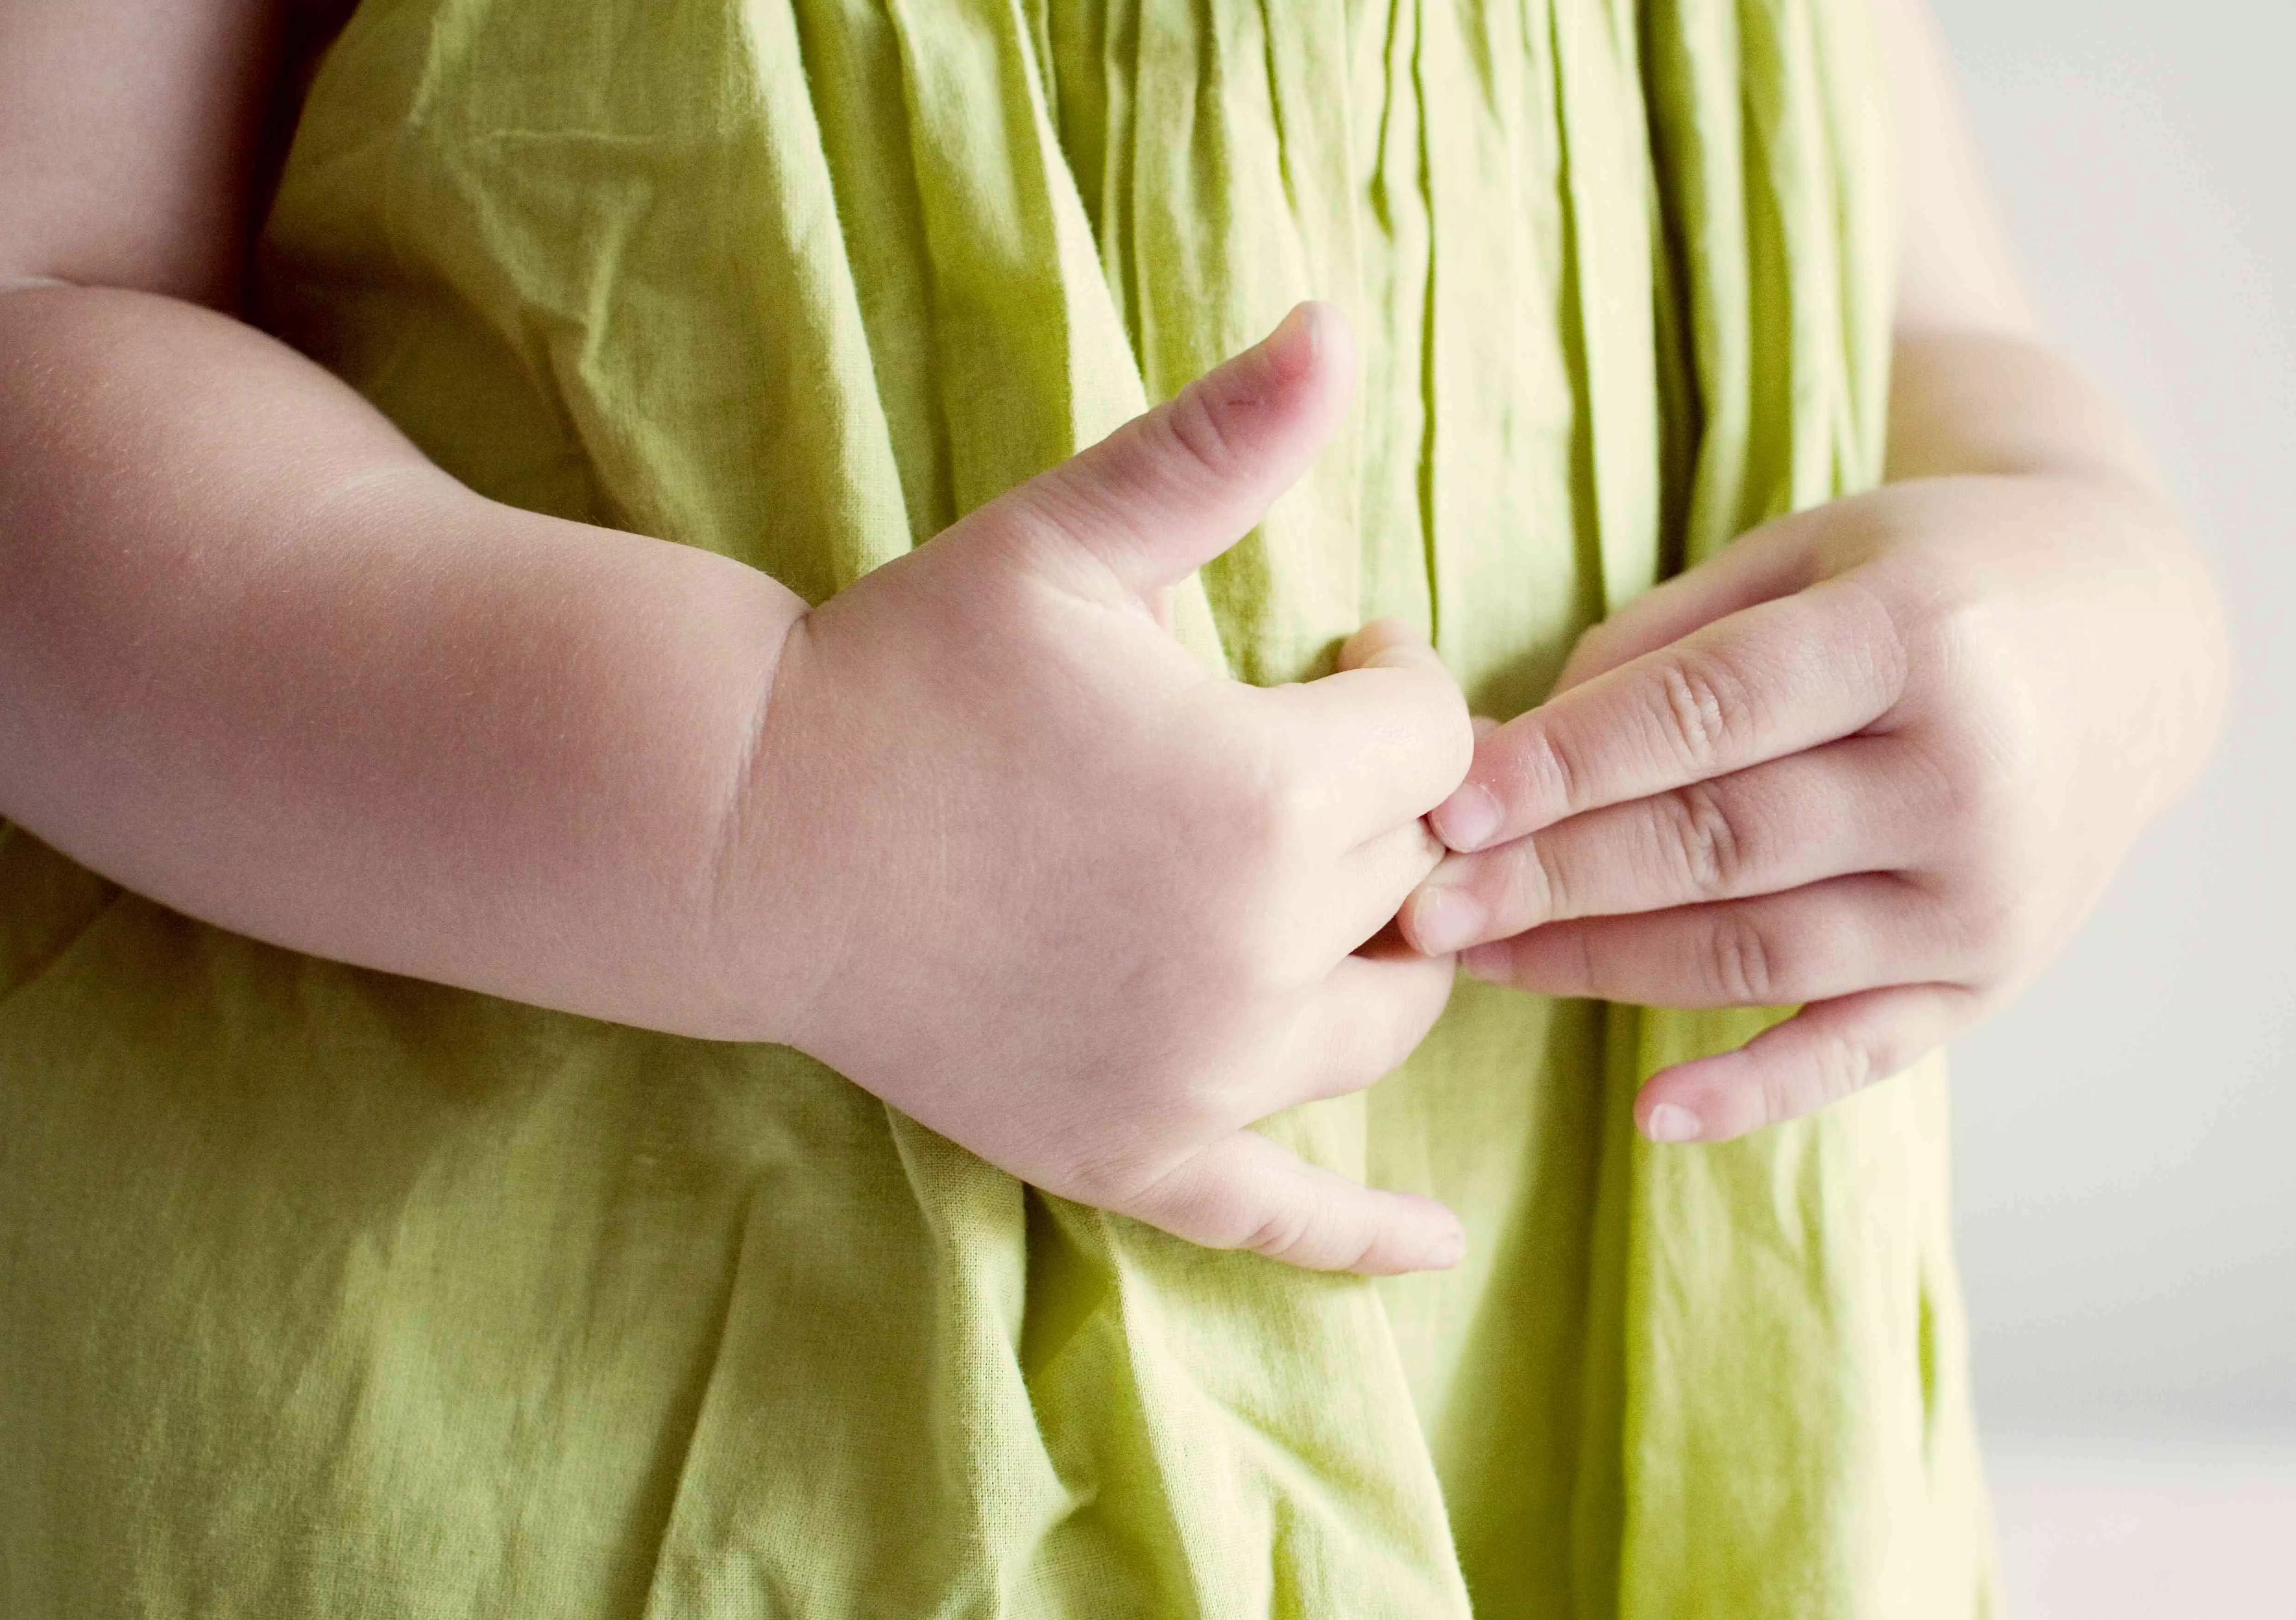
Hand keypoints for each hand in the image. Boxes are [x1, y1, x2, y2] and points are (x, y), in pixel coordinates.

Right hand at [725, 305, 1475, 1273]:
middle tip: (1304, 754)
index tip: (1336, 661)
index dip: (1395, 688)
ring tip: (1325, 885)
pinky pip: (1278, 1217)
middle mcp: (1260, 957)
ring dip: (1385, 945)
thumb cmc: (908, 668)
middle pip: (1415, 874)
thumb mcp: (1068, 539)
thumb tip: (1335, 321)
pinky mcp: (1132, 1148)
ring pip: (1385, 1016)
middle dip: (1381, 802)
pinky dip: (1360, 1235)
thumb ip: (1219, 446)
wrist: (749, 824)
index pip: (1433, 745)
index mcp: (1269, 801)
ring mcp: (1200, 1075)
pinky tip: (1435, 1246)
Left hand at [1398, 468, 2224, 1143]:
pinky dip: (1753, 1088)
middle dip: (1551, 878)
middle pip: (1715, 844)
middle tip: (1423, 904)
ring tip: (1480, 962)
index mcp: (1912, 638)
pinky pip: (1856, 1053)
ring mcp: (1983, 898)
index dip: (1565, 766)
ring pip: (1755, 952)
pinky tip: (1653, 1112)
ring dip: (1601, 965)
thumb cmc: (1926, 581)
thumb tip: (1508, 750)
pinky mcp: (1989, 981)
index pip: (1705, 715)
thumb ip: (1662, 644)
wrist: (2128, 643)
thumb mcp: (1806, 556)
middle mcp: (1961, 779)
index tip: (1446, 805)